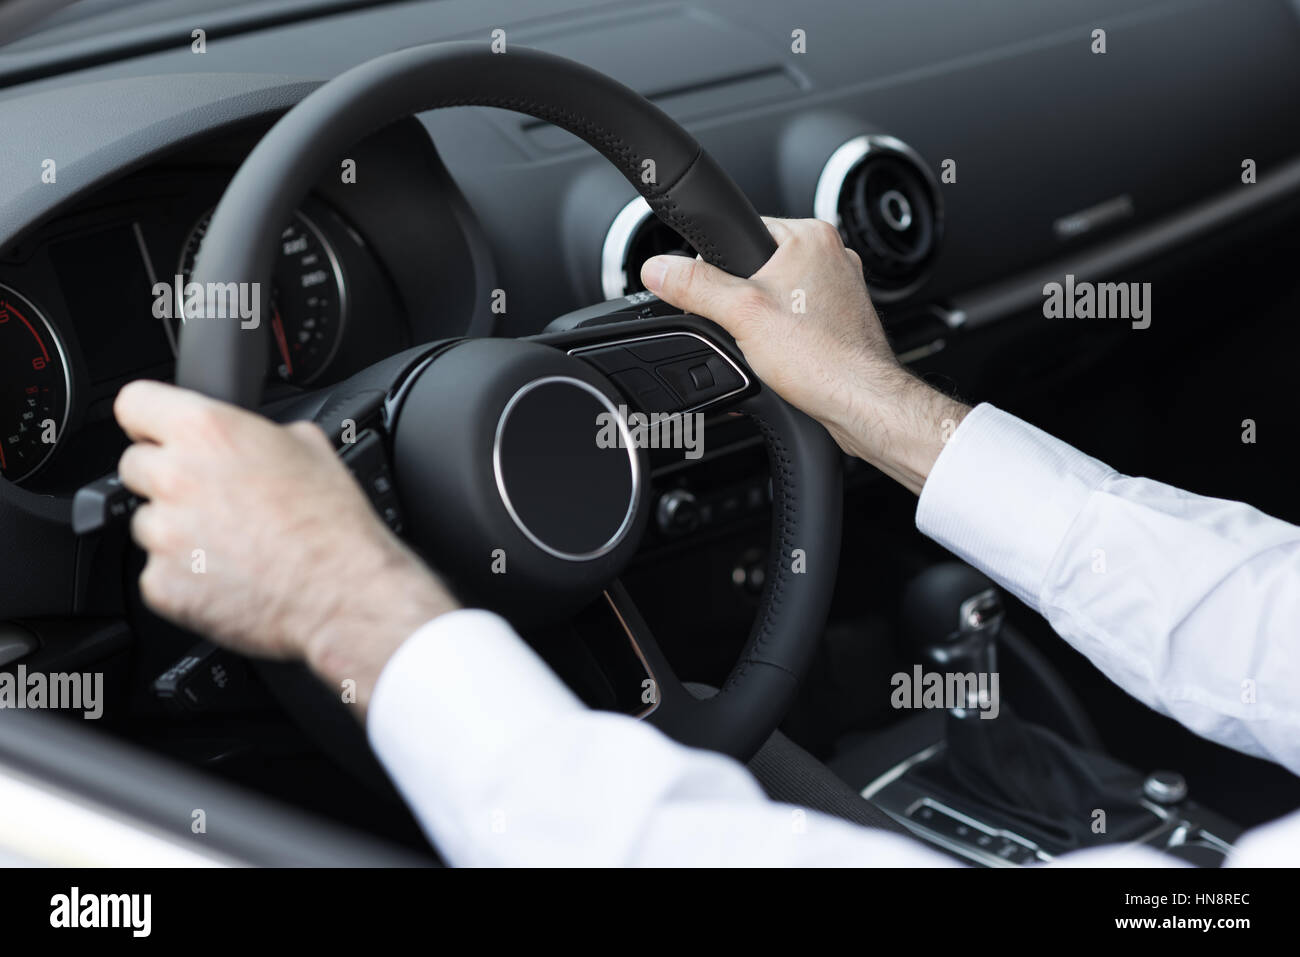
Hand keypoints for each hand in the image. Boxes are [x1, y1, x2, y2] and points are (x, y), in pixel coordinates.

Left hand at [114, 381, 458, 711]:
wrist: (344, 593)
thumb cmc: (334, 525)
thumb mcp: (312, 447)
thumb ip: (260, 433)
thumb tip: (251, 438)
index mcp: (208, 432)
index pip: (134, 403)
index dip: (151, 418)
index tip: (158, 431)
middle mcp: (175, 478)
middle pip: (135, 465)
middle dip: (167, 477)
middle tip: (212, 496)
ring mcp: (164, 536)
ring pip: (148, 522)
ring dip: (177, 530)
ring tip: (230, 543)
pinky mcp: (162, 584)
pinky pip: (158, 572)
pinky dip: (185, 576)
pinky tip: (228, 574)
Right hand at [641, 217, 969, 493]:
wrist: (862, 404)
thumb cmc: (823, 358)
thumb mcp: (740, 315)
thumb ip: (694, 286)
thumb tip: (658, 268)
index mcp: (810, 236)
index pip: (743, 230)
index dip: (718, 264)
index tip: (717, 294)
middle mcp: (833, 256)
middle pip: (758, 267)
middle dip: (742, 300)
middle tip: (746, 328)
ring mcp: (841, 289)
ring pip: (778, 297)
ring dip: (763, 322)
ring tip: (769, 346)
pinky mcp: (842, 320)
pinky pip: (798, 320)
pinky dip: (785, 338)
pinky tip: (786, 358)